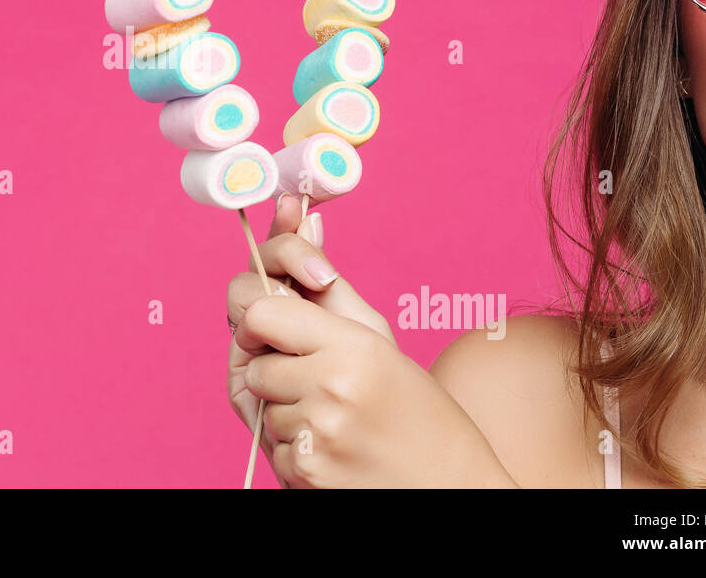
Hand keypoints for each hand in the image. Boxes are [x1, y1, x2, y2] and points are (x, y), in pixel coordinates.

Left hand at [225, 195, 516, 487]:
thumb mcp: (379, 341)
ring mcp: (318, 436)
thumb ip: (329, 285)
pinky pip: (272, 447)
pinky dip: (294, 449)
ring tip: (337, 420)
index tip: (280, 330)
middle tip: (318, 383)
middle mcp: (333, 388)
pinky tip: (335, 451)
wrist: (452, 489)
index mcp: (353, 347)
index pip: (260, 311)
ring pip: (262, 407)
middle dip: (276, 370)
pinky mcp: (307, 476)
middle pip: (253, 363)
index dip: (262, 319)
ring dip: (287, 412)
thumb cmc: (417, 410)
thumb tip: (302, 215)